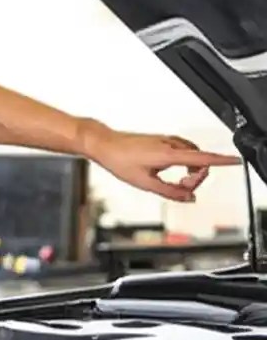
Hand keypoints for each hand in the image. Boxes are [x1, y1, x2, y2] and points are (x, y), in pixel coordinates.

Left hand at [83, 123, 241, 201]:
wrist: (104, 144)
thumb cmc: (119, 161)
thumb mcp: (144, 183)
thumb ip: (170, 192)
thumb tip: (189, 198)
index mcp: (168, 154)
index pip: (202, 157)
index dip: (222, 160)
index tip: (236, 161)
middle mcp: (170, 144)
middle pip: (200, 160)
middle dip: (197, 176)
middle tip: (182, 188)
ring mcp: (166, 140)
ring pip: (192, 155)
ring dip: (190, 169)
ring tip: (175, 181)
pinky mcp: (162, 141)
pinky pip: (183, 151)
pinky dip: (184, 162)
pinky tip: (172, 171)